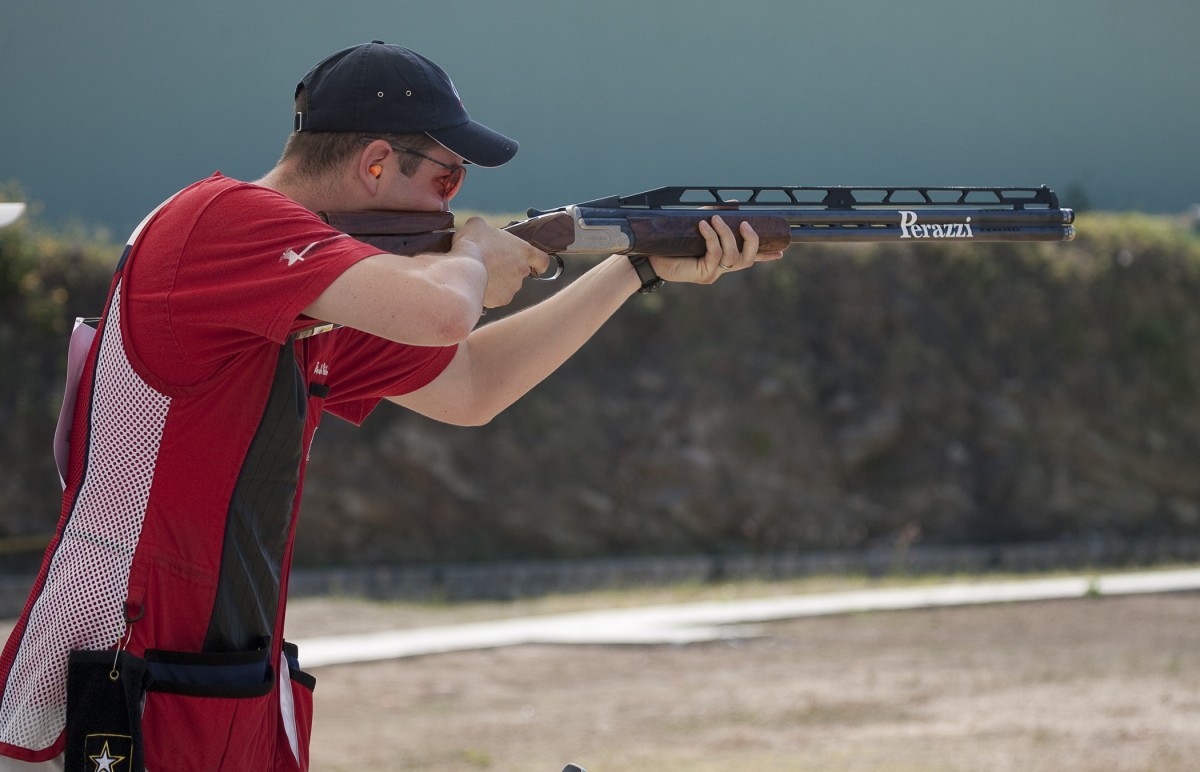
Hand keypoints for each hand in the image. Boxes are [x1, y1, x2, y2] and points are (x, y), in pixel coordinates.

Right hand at [452, 217, 551, 307]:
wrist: (465, 268)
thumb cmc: (474, 244)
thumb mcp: (477, 225)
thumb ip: (485, 227)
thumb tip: (479, 229)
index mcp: (522, 250)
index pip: (542, 260)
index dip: (539, 264)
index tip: (536, 267)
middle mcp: (522, 270)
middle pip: (520, 272)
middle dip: (508, 270)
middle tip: (492, 264)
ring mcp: (512, 287)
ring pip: (508, 286)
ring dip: (498, 282)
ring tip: (481, 275)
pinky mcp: (501, 299)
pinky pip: (497, 297)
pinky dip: (489, 293)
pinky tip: (477, 285)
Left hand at [648, 215, 784, 284]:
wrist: (650, 256)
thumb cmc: (672, 241)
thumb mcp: (697, 224)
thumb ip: (716, 216)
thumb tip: (734, 205)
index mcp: (722, 258)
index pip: (749, 258)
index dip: (766, 255)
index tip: (782, 251)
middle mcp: (721, 268)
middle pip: (747, 259)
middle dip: (752, 242)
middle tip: (746, 225)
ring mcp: (713, 273)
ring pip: (732, 256)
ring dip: (727, 235)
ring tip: (715, 220)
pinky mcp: (703, 274)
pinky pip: (715, 254)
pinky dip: (711, 237)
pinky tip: (703, 226)